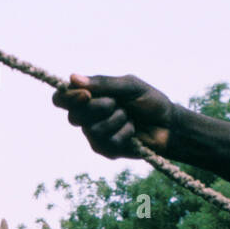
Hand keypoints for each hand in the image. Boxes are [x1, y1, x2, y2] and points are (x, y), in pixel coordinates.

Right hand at [52, 74, 174, 159]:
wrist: (168, 124)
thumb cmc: (149, 101)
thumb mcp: (128, 85)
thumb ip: (102, 83)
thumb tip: (72, 78)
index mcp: (89, 98)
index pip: (61, 99)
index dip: (68, 97)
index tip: (86, 94)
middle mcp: (87, 117)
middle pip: (74, 116)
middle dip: (98, 107)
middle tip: (116, 104)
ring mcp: (94, 135)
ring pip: (92, 130)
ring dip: (116, 119)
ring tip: (129, 117)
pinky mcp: (105, 150)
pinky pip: (106, 141)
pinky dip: (124, 132)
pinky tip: (132, 131)